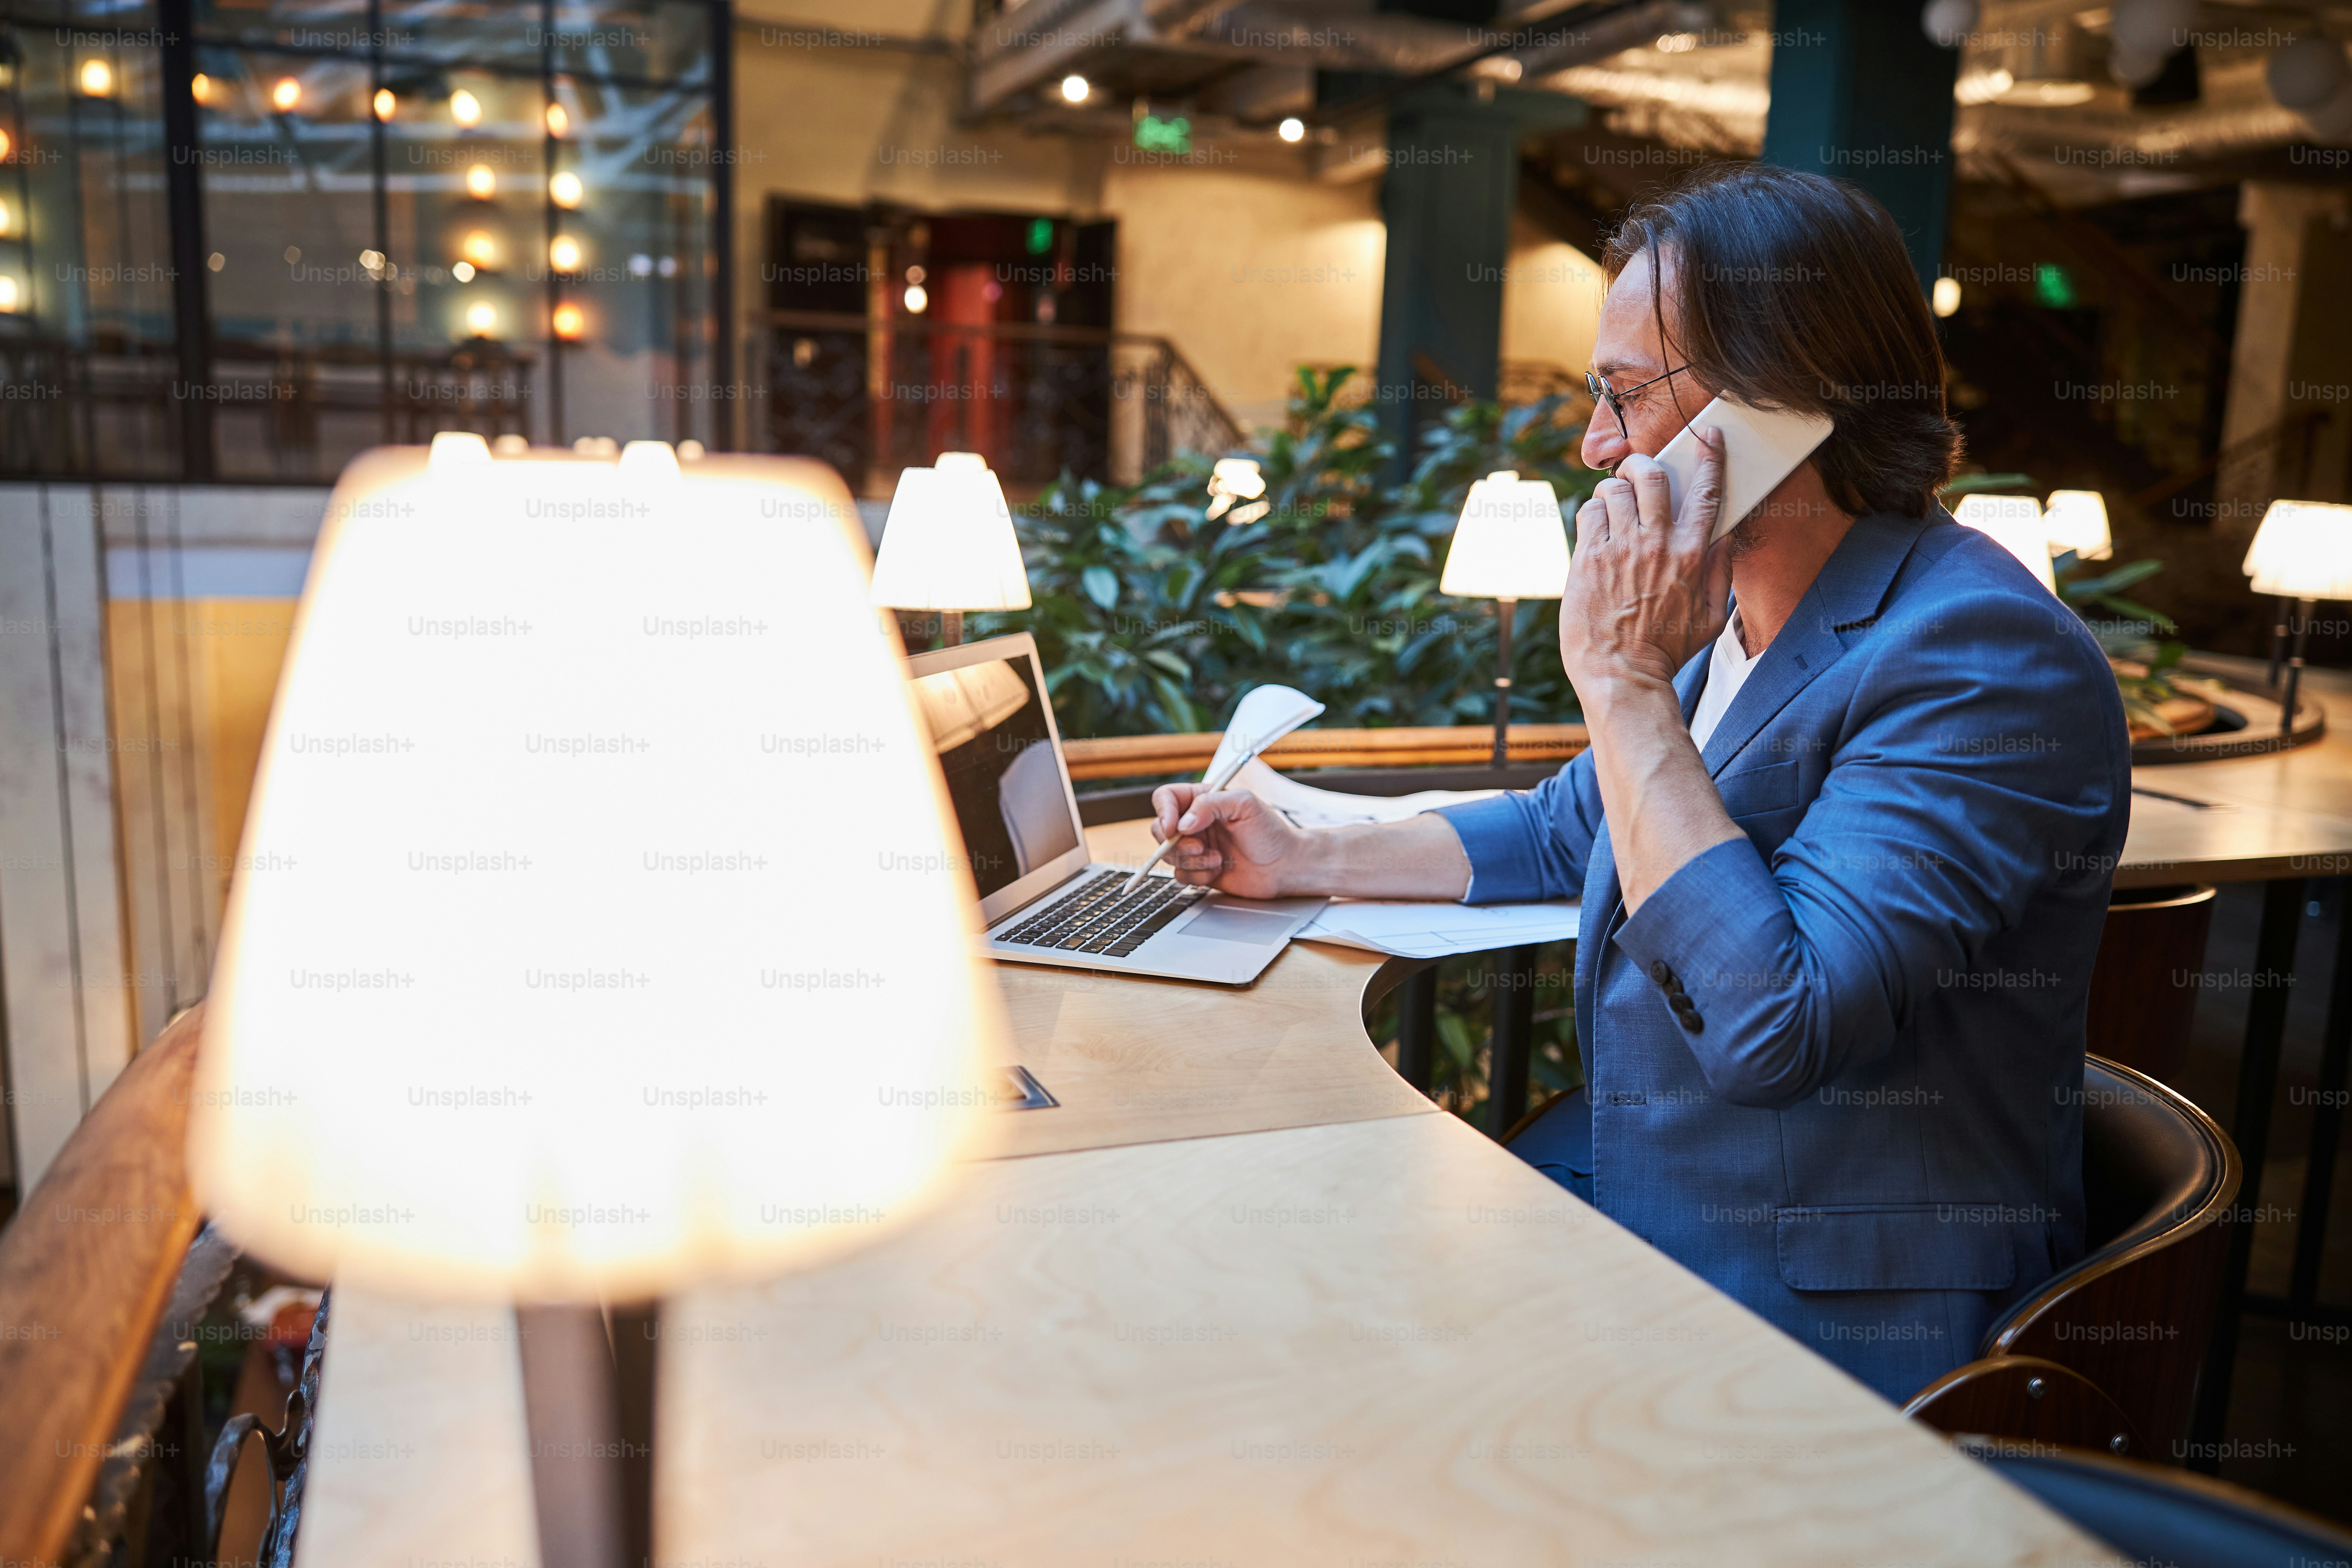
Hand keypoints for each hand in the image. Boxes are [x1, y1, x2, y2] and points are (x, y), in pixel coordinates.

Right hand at [1148, 784, 1302, 898]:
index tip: (1173, 829)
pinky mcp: (1199, 870)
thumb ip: (1211, 804)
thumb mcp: (1245, 805)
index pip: (1166, 798)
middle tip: (1200, 847)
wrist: (1284, 867)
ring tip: (1218, 859)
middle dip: (1176, 843)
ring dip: (1191, 861)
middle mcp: (1196, 823)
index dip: (1163, 813)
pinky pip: (1181, 875)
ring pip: (1168, 855)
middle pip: (1160, 830)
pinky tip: (1219, 871)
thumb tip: (1182, 823)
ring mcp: (1196, 847)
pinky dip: (1197, 876)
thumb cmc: (1270, 832)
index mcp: (1204, 800)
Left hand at [1560, 428, 1732, 701]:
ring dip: (1613, 492)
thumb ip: (1719, 572)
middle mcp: (1656, 544)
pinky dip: (1592, 513)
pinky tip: (1597, 530)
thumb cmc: (1667, 650)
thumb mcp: (1711, 616)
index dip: (1709, 456)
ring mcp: (1619, 549)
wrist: (1621, 675)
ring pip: (1614, 491)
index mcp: (1692, 554)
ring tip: (1613, 508)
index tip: (1707, 437)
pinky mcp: (1587, 559)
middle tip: (1637, 471)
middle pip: (1651, 475)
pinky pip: (1588, 513)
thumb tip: (1724, 536)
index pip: (1706, 491)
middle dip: (1643, 464)